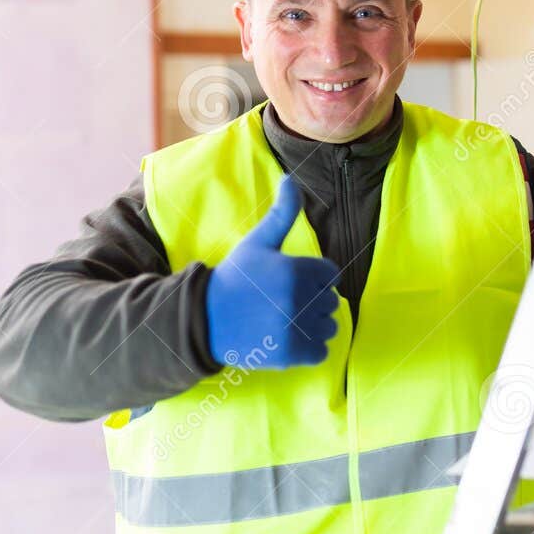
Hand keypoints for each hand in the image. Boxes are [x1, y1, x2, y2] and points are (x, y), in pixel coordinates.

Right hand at [204, 175, 340, 368]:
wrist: (203, 319)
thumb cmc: (234, 278)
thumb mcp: (258, 242)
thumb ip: (282, 213)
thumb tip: (291, 178)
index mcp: (296, 270)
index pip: (330, 274)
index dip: (312, 277)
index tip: (287, 281)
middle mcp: (299, 299)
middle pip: (330, 301)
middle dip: (311, 301)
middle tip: (279, 302)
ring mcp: (296, 328)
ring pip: (329, 327)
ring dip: (312, 326)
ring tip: (282, 321)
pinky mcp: (291, 354)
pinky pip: (322, 352)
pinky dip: (308, 349)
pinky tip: (284, 339)